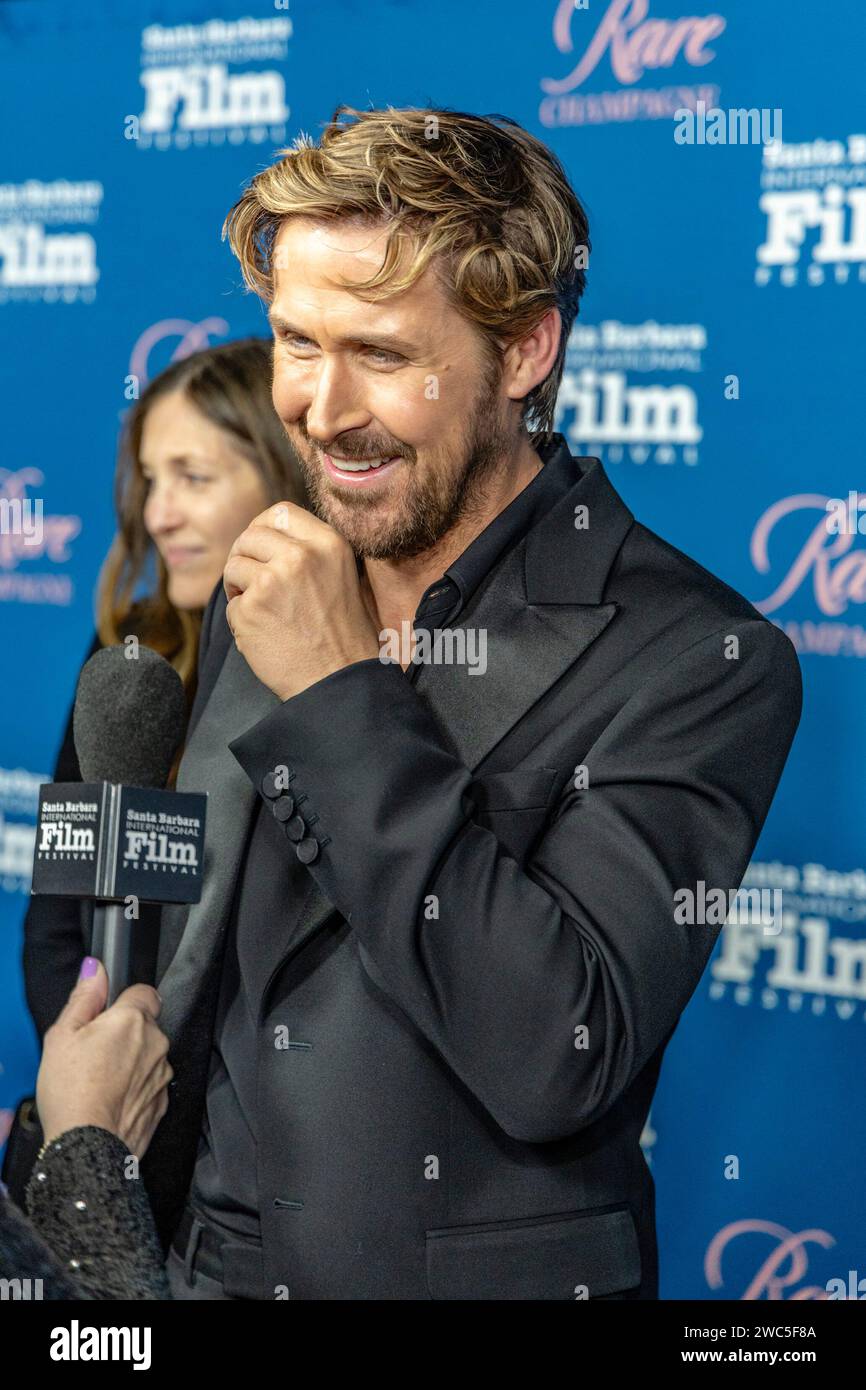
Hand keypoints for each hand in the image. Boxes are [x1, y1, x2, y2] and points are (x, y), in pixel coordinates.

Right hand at [36, 959, 172, 1158]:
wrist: (88, 1147)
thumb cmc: (71, 1091)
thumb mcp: (62, 1036)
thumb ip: (84, 998)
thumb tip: (95, 970)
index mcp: (133, 1020)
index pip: (144, 992)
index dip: (125, 1001)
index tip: (107, 1015)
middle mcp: (156, 1043)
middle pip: (146, 1026)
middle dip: (126, 1034)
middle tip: (94, 1053)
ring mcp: (163, 1074)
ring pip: (150, 1056)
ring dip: (132, 1063)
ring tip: (100, 1081)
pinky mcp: (163, 1102)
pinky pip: (151, 1085)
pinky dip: (136, 1089)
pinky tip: (112, 1100)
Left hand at [223, 501, 380, 700]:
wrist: (339, 682)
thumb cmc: (343, 636)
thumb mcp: (342, 576)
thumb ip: (311, 551)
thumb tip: (270, 534)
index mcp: (328, 543)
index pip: (280, 512)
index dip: (264, 529)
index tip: (261, 549)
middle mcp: (301, 555)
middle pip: (249, 536)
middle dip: (245, 558)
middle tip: (253, 584)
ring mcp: (272, 580)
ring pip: (233, 567)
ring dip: (239, 588)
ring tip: (262, 612)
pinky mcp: (250, 609)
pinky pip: (232, 604)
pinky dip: (241, 621)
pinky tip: (265, 636)